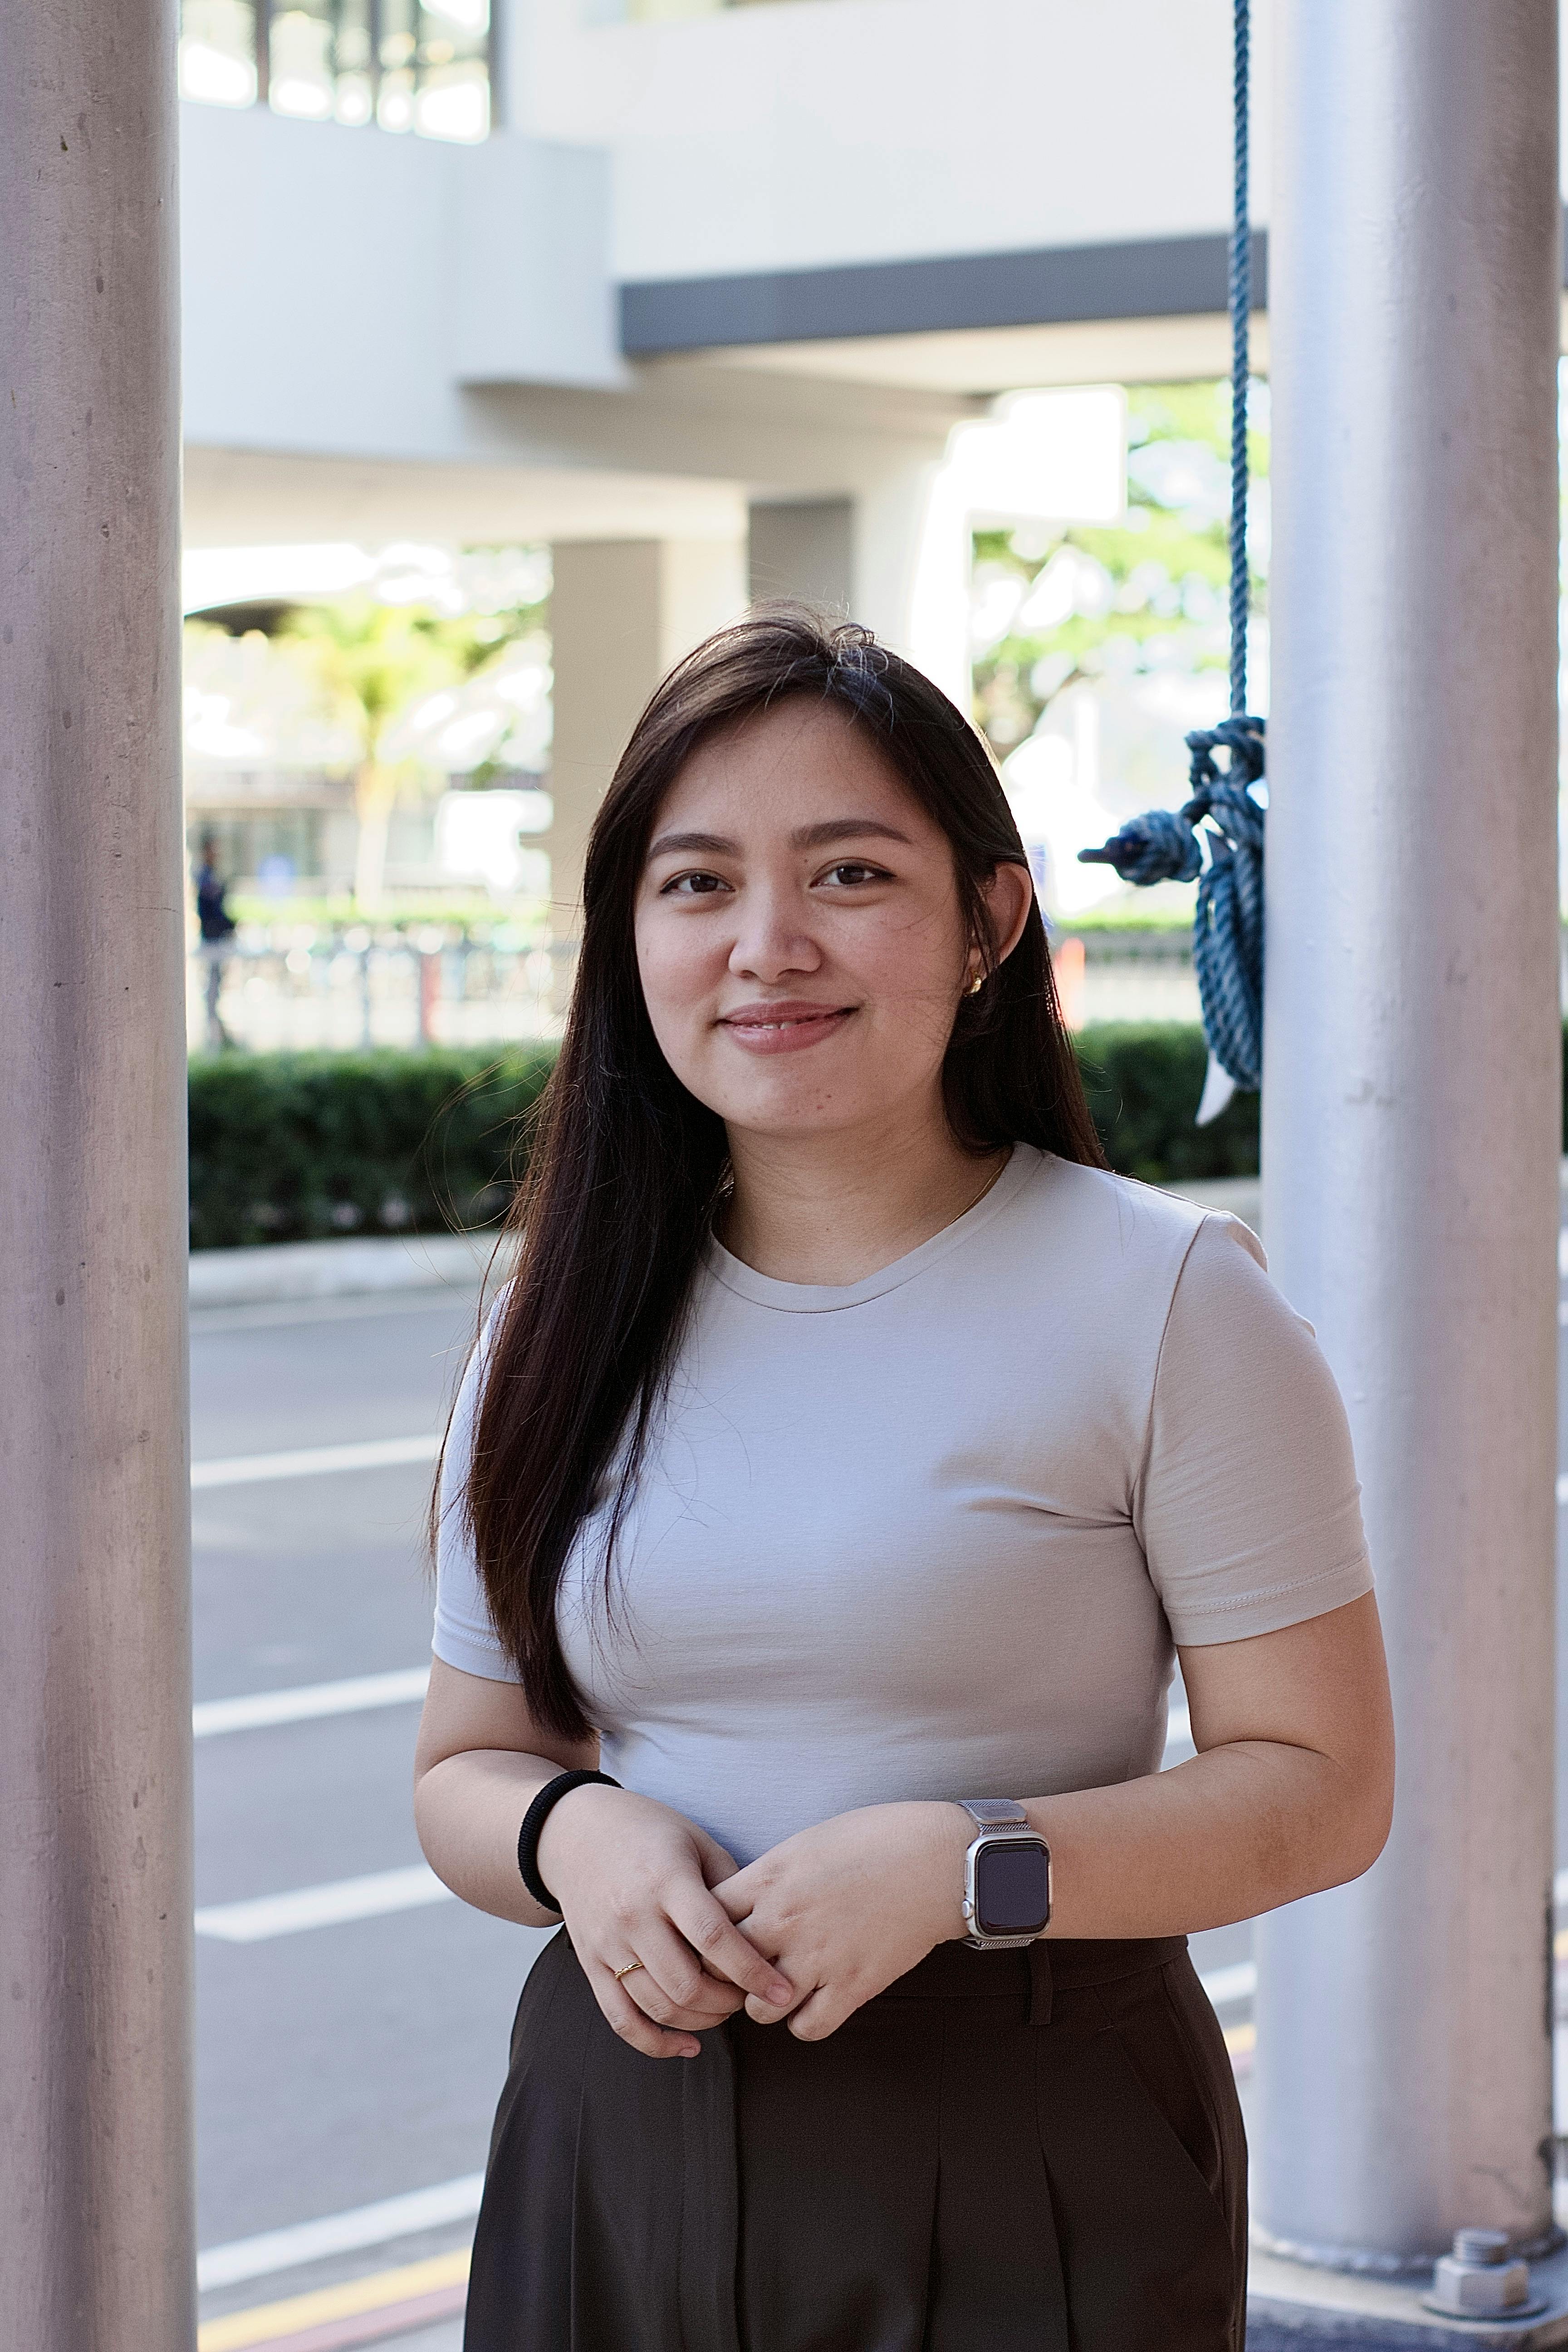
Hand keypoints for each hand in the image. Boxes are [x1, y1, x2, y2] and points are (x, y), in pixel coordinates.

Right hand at [536, 1784, 794, 2059]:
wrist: (575, 1832)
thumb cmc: (648, 1831)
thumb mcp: (695, 1840)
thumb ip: (729, 1883)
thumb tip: (766, 1928)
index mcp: (666, 1879)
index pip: (713, 1937)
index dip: (752, 1971)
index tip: (784, 1991)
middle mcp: (633, 1915)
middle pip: (686, 1983)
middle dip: (729, 2002)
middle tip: (753, 1996)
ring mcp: (608, 1944)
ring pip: (658, 2007)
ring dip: (701, 2021)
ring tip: (726, 2010)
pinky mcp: (590, 1965)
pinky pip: (621, 2019)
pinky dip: (655, 2043)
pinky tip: (688, 2046)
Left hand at [712, 1802, 968, 2040]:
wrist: (937, 1860)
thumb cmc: (877, 1838)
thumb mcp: (808, 1842)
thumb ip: (769, 1875)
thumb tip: (743, 1900)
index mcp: (770, 1878)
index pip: (705, 1917)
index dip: (705, 1931)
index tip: (715, 1935)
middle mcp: (784, 1920)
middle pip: (723, 1967)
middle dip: (727, 1973)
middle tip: (741, 1971)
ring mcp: (817, 1957)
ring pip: (759, 2008)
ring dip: (765, 2002)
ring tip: (779, 1988)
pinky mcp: (852, 1986)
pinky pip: (806, 2028)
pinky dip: (803, 2022)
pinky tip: (812, 2003)